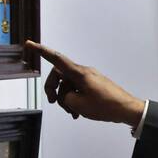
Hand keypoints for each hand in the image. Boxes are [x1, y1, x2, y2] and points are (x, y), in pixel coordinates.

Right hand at [24, 40, 144, 126]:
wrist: (127, 109)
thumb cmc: (105, 106)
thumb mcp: (79, 104)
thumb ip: (66, 98)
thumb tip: (66, 95)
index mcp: (79, 73)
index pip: (57, 59)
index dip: (42, 51)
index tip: (29, 44)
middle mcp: (84, 72)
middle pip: (59, 76)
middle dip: (53, 89)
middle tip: (54, 103)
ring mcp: (89, 78)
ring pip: (68, 85)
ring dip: (66, 99)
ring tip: (73, 113)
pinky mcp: (94, 84)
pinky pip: (78, 89)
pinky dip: (74, 99)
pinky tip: (78, 112)